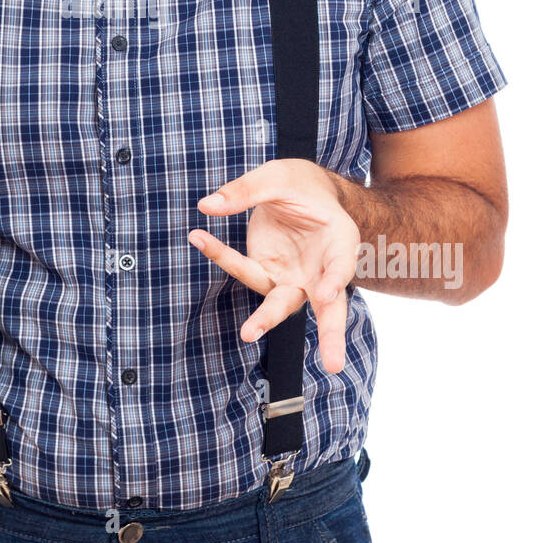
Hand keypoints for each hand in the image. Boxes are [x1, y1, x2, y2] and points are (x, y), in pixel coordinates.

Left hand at [187, 159, 359, 374]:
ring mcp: (294, 276)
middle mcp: (321, 268)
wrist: (302, 189)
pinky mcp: (269, 273)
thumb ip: (247, 190)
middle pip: (328, 307)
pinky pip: (246, 271)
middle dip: (330, 335)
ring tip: (248, 333)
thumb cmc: (301, 184)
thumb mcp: (278, 177)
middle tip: (334, 366)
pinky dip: (222, 256)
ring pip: (282, 304)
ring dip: (265, 320)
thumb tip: (206, 205)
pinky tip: (199, 237)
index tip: (325, 294)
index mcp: (340, 239)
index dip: (335, 281)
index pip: (342, 265)